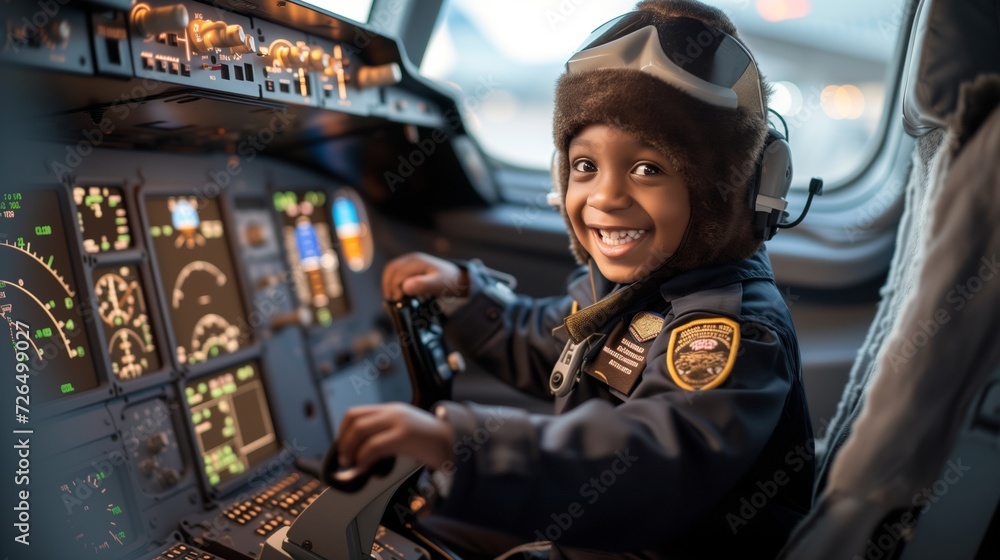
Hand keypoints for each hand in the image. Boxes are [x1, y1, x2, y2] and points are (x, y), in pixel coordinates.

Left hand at [337, 403, 453, 471]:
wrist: (457, 442)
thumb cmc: (432, 443)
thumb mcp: (405, 433)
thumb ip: (386, 437)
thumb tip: (361, 455)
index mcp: (391, 410)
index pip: (355, 413)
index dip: (343, 432)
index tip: (344, 448)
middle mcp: (393, 412)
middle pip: (354, 420)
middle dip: (344, 442)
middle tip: (346, 460)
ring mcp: (398, 422)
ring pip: (360, 431)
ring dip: (351, 450)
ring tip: (354, 465)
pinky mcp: (404, 436)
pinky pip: (374, 446)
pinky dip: (364, 459)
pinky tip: (368, 469)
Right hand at [382, 252, 468, 300]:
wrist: (457, 278)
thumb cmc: (449, 281)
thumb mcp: (438, 285)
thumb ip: (423, 285)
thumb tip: (405, 287)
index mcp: (416, 261)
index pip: (397, 273)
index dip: (395, 288)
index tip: (399, 301)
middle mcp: (411, 259)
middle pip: (390, 270)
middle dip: (389, 286)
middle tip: (394, 301)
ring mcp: (409, 262)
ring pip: (391, 271)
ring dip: (389, 284)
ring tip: (394, 299)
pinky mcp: (409, 268)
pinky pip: (396, 274)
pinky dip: (393, 283)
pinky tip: (398, 294)